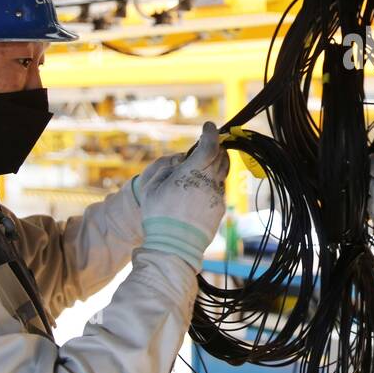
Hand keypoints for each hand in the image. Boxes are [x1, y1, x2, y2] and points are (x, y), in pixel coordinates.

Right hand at [135, 121, 229, 268]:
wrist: (173, 246)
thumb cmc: (158, 215)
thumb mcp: (151, 187)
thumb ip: (166, 166)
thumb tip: (181, 158)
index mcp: (192, 173)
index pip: (210, 146)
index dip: (211, 133)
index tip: (208, 126)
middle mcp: (209, 182)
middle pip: (221, 156)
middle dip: (215, 147)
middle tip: (206, 144)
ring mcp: (217, 196)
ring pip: (222, 172)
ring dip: (215, 164)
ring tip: (202, 167)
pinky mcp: (220, 208)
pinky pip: (220, 189)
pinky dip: (213, 182)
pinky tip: (200, 189)